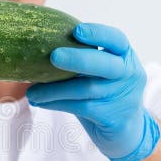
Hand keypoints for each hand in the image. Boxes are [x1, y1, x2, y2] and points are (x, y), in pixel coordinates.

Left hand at [26, 22, 159, 160]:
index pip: (116, 40)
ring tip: (32, 91)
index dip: (97, 33)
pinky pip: (80, 107)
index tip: (77, 30)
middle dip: (78, 59)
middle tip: (53, 56)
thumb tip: (38, 48)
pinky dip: (56, 103)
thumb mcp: (100, 72)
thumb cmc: (105, 93)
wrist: (127, 130)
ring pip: (86, 89)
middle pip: (104, 64)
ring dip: (55, 89)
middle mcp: (128, 74)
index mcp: (124, 57)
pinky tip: (40, 101)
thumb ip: (82, 60)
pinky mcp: (113, 117)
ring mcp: (122, 97)